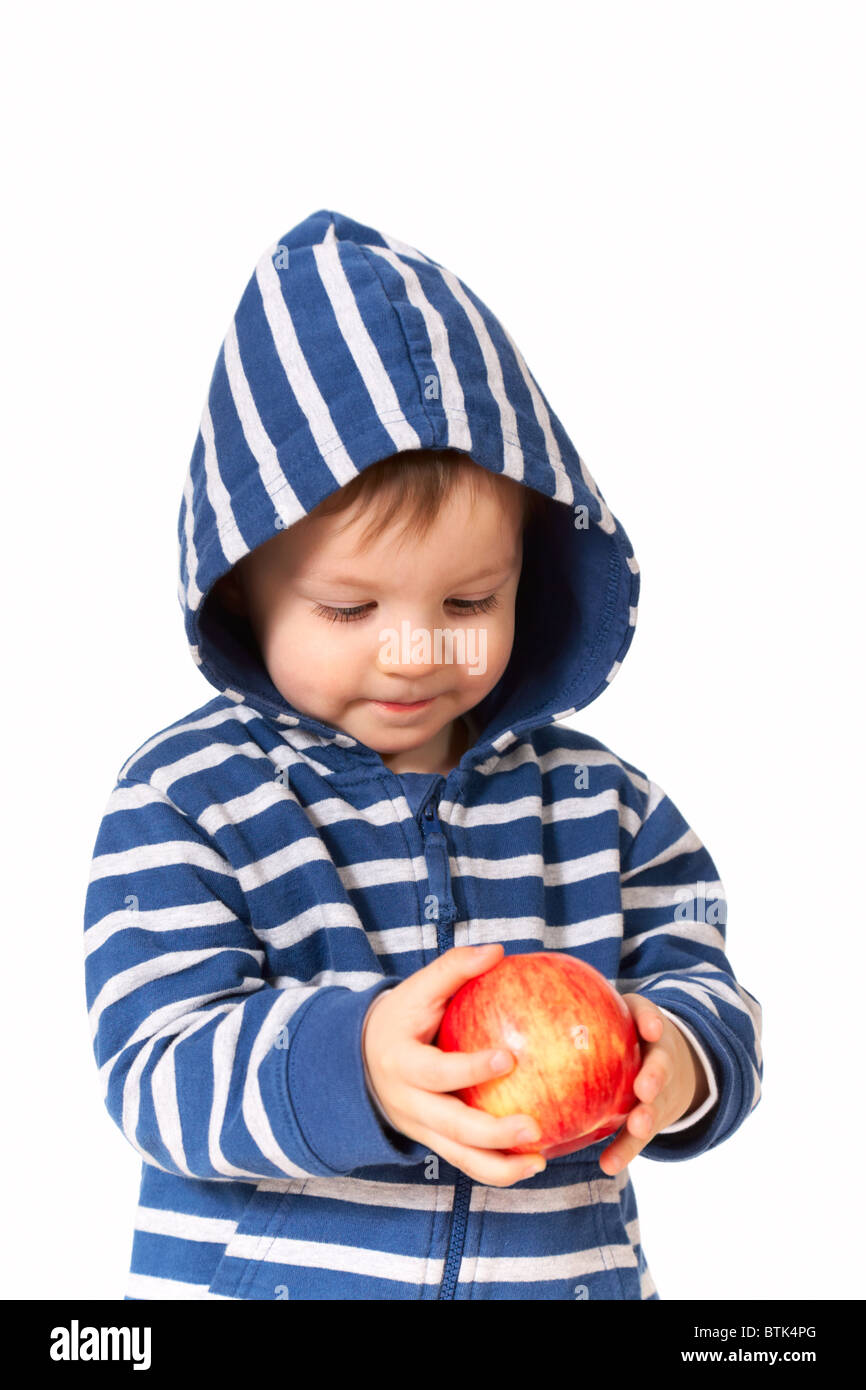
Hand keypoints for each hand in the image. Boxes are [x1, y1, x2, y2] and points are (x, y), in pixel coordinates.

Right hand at [362, 943, 547, 1187]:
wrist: (362, 1059)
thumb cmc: (401, 1017)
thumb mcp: (417, 989)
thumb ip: (454, 968)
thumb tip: (497, 952)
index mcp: (402, 1063)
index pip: (435, 1071)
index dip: (469, 1068)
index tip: (508, 1059)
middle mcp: (409, 1102)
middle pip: (449, 1126)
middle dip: (491, 1133)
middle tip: (533, 1127)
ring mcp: (420, 1128)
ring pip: (458, 1156)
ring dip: (499, 1166)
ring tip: (540, 1161)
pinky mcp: (433, 1142)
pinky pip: (465, 1162)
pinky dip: (497, 1169)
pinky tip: (534, 1162)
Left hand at [598, 994, 708, 1176]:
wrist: (670, 1062)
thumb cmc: (623, 1035)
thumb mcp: (614, 1018)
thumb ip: (582, 1015)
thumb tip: (516, 1003)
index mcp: (644, 1025)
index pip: (647, 1014)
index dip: (649, 1019)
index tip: (652, 1027)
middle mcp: (657, 1056)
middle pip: (660, 1062)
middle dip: (656, 1075)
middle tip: (645, 1088)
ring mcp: (660, 1089)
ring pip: (656, 1103)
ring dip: (646, 1118)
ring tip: (638, 1127)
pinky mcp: (654, 1116)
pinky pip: (639, 1137)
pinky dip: (625, 1150)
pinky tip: (608, 1164)